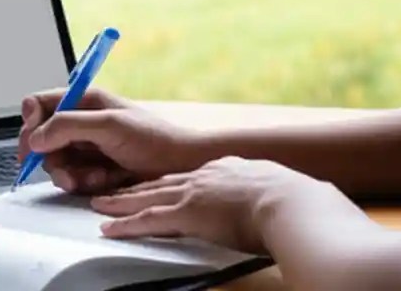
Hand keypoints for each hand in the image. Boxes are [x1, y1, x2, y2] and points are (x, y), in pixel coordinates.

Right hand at [17, 88, 206, 194]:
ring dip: (69, 173)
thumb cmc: (154, 139)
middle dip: (50, 156)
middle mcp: (80, 122)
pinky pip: (70, 178)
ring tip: (93, 177)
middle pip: (41, 138)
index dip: (30, 122)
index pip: (39, 104)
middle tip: (63, 169)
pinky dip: (82, 183)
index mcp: (83, 100)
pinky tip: (102, 182)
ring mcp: (85, 147)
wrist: (180, 166)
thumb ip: (68, 126)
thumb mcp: (109, 125)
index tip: (33, 141)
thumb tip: (35, 137)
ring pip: (54, 162)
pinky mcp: (90, 169)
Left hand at [90, 156, 337, 254]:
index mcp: (231, 171)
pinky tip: (108, 228)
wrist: (293, 203)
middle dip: (136, 187)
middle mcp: (207, 177)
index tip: (160, 182)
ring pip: (147, 197)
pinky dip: (125, 224)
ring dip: (120, 202)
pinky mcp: (188, 215)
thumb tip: (301, 205)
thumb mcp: (287, 191)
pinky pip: (148, 220)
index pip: (193, 176)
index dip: (172, 180)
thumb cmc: (300, 203)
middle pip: (162, 181)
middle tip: (114, 189)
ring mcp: (195, 194)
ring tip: (99, 206)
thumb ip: (281, 195)